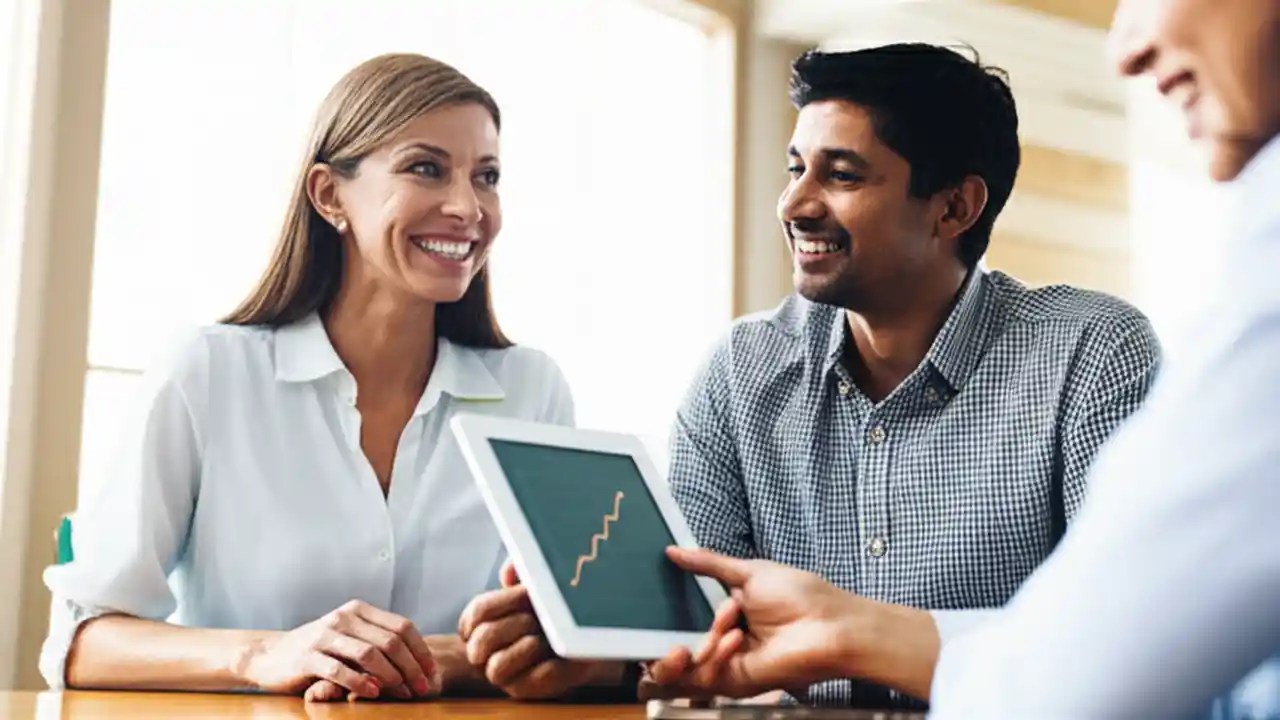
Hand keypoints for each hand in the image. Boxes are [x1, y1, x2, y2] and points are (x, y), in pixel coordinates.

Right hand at [238, 599, 438, 700]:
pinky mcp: (306, 656)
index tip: (431, 674)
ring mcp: (324, 635)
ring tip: (403, 693)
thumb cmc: (320, 651)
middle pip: (390, 641)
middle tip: (421, 689)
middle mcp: (343, 617)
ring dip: (391, 676)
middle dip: (411, 667)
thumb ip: (379, 645)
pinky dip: (359, 682)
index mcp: (359, 610)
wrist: (271, 656)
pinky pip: (339, 669)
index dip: (420, 651)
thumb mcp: (351, 639)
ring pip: (368, 654)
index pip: (402, 626)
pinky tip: (373, 693)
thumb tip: (419, 668)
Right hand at [457, 561, 625, 698]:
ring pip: (496, 668)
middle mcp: (486, 652)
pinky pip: (531, 680)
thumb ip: (522, 568)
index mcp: (482, 623)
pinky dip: (546, 665)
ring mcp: (504, 674)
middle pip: (484, 638)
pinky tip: (556, 652)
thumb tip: (510, 572)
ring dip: (525, 647)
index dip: (504, 600)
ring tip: (543, 637)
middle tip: (536, 617)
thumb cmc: (551, 606)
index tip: (527, 592)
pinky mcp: (526, 690)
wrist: (583, 636)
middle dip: (515, 623)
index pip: (476, 613)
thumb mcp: (537, 581)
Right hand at [647, 547, 939, 700]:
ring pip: (683, 672)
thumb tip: (672, 551)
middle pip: (671, 657)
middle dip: (665, 652)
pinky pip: (707, 678)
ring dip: (703, 643)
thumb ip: (707, 564)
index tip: (645, 615)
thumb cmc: (799, 595)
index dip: (656, 627)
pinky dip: (716, 655)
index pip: (676, 625)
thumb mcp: (748, 572)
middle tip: (675, 641)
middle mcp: (719, 643)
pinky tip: (735, 638)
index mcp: (720, 615)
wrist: (830, 623)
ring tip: (729, 623)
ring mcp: (726, 666)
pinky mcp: (737, 682)